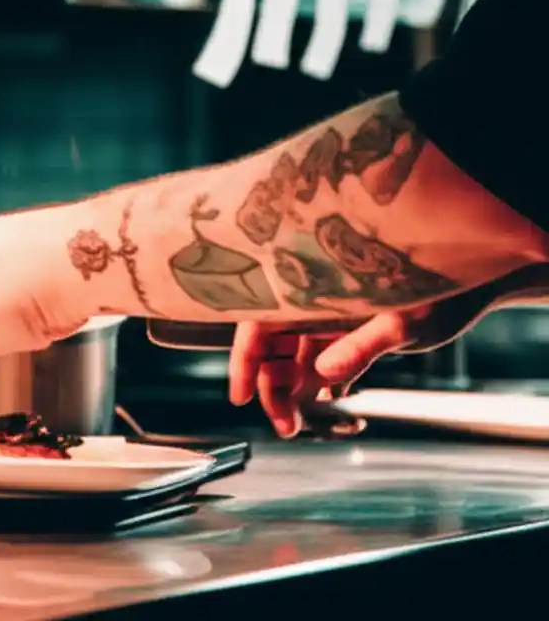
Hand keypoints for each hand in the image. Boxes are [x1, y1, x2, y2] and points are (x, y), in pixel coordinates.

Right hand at [227, 305, 432, 437]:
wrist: (469, 285)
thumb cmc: (439, 291)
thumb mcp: (402, 320)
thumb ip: (361, 345)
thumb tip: (324, 373)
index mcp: (315, 291)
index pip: (259, 323)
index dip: (244, 359)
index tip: (241, 396)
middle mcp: (314, 307)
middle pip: (271, 349)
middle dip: (271, 391)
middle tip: (286, 427)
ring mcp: (328, 324)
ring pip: (292, 362)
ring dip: (291, 396)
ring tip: (298, 427)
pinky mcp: (346, 339)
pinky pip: (319, 366)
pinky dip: (317, 390)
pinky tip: (329, 409)